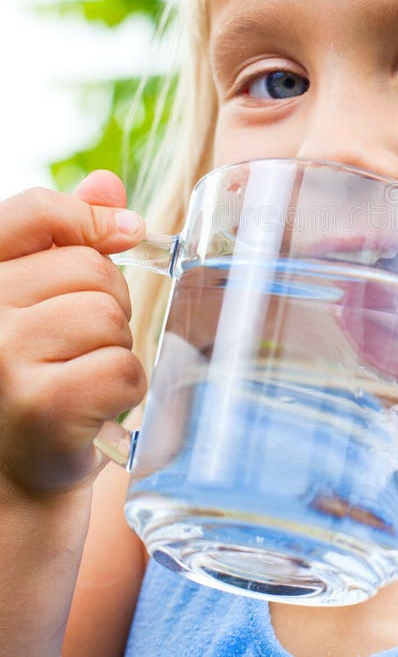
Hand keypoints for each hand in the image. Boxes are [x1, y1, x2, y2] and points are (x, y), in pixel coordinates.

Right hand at [0, 170, 147, 495]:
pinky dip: (125, 388)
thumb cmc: (38, 375)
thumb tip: (108, 183)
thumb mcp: (44, 301)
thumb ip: (67, 241)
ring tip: (83, 375)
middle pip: (91, 268)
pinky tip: (94, 408)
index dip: (87, 216)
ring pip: (109, 315)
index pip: (33, 211)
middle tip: (81, 345)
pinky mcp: (41, 404)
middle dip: (109, 302)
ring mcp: (3, 358)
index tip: (127, 233)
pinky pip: (122, 366)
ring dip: (116, 346)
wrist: (17, 473)